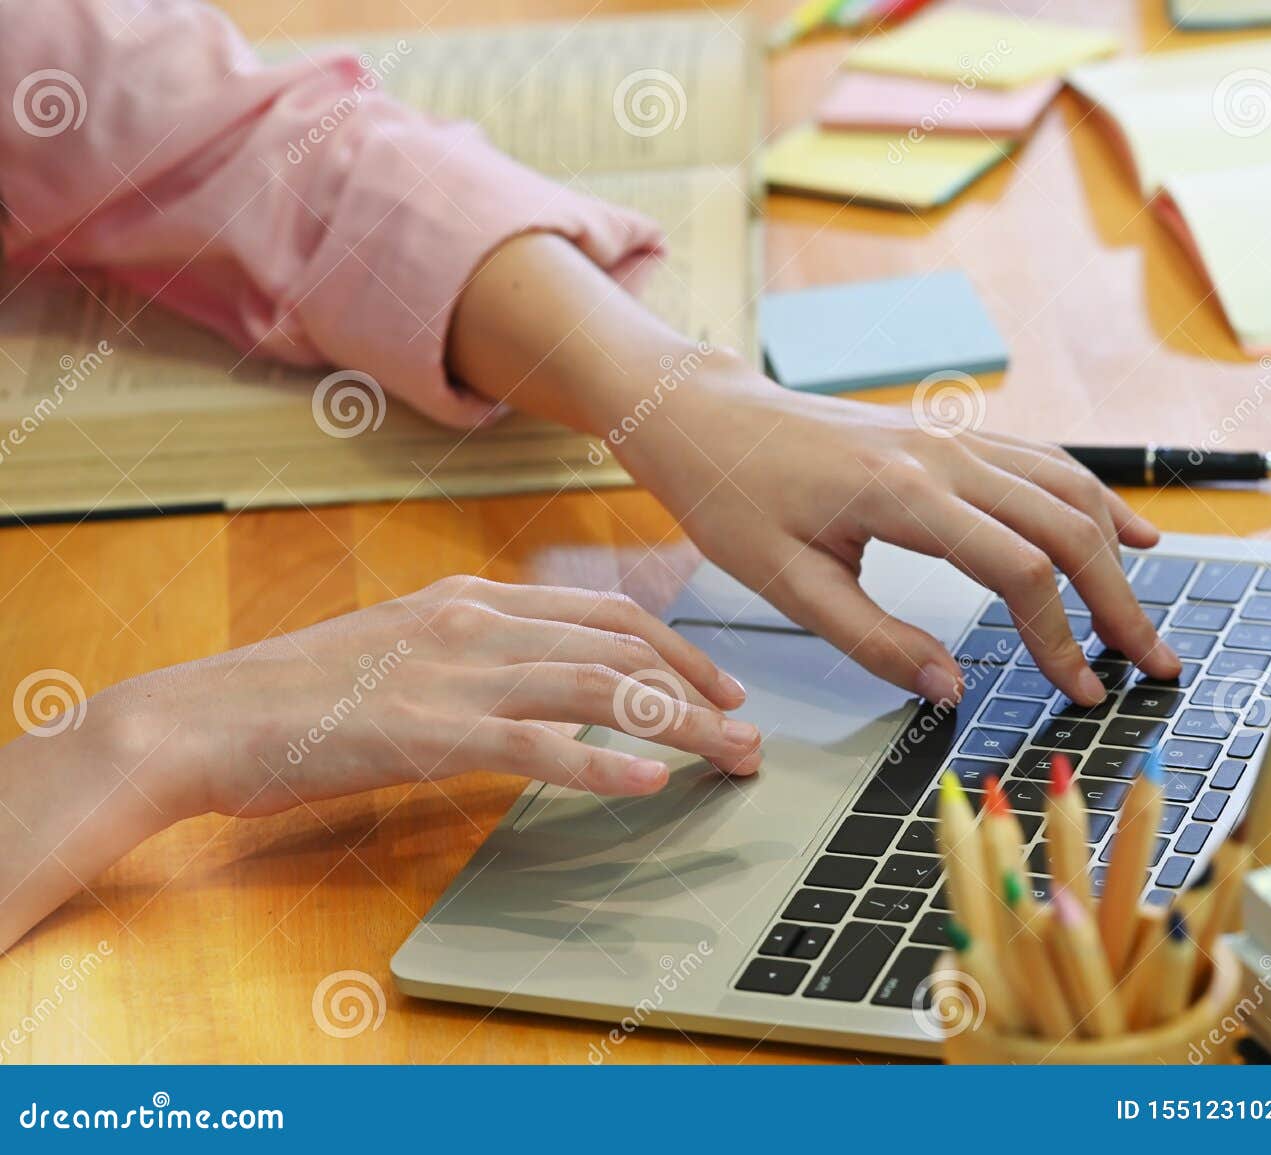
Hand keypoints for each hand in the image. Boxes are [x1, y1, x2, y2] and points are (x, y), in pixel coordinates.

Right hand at [103, 577, 760, 819]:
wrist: (202, 716)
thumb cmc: (296, 692)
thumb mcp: (401, 648)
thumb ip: (476, 653)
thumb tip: (544, 681)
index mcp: (472, 597)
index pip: (605, 613)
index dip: (678, 649)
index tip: (720, 686)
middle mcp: (475, 621)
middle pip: (622, 649)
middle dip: (700, 692)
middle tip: (749, 734)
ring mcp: (455, 673)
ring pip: (600, 690)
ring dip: (680, 727)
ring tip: (732, 759)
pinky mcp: (429, 732)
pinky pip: (538, 746)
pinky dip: (603, 764)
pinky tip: (650, 784)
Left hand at [445, 232, 1178, 705]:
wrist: (707, 416)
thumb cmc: (733, 498)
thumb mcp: (786, 584)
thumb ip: (873, 640)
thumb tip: (951, 688)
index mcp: (902, 495)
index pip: (1018, 571)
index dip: (1060, 638)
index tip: (1081, 692)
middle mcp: (942, 455)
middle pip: (1065, 525)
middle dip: (1118, 599)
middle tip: (1154, 662)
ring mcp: (950, 437)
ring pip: (1065, 484)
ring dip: (1115, 548)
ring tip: (1148, 607)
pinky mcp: (945, 434)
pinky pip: (1040, 460)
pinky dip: (1089, 497)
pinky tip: (1121, 529)